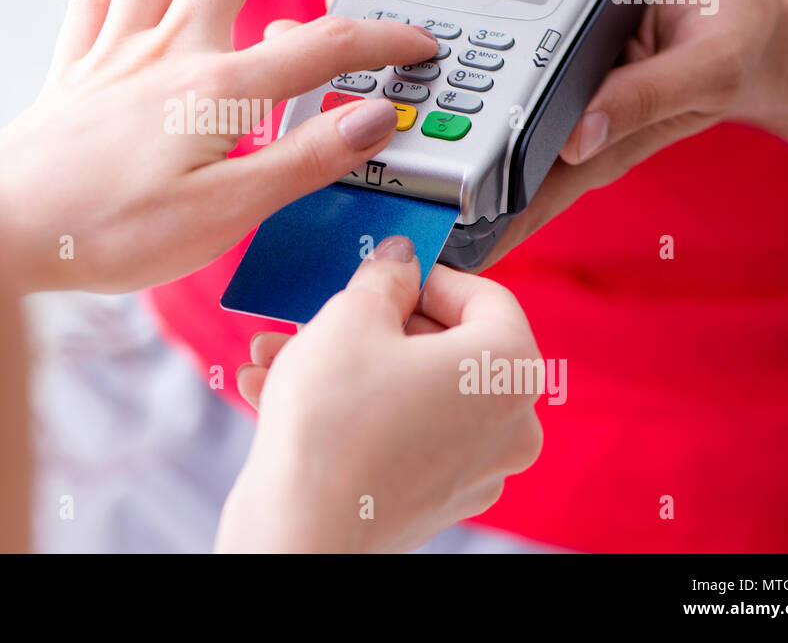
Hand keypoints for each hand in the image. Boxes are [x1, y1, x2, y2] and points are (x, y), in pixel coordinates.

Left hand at [0, 0, 441, 292]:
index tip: (418, 41)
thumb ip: (305, 159)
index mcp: (215, 90)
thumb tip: (373, 118)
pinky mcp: (74, 67)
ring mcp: (114, 51)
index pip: (323, 47)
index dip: (382, 39)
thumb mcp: (227, 213)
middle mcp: (165, 52)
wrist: (3, 233)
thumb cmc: (107, 233)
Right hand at [216, 236, 542, 552]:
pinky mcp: (432, 498)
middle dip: (372, 324)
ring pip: (409, 390)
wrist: (299, 523)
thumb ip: (385, 276)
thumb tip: (399, 263)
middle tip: (323, 310)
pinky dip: (348, 409)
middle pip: (443, 347)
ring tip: (279, 352)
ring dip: (345, 364)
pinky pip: (395, 432)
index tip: (386, 271)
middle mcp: (508, 425)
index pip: (485, 297)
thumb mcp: (353, 315)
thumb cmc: (334, 421)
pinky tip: (279, 391)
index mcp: (508, 371)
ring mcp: (473, 469)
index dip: (428, 275)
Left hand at [322, 0, 787, 266]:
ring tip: (301, 46)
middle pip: (444, 137)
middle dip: (372, 132)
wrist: (735, 15)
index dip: (434, 208)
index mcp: (574, 148)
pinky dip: (405, 17)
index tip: (366, 214)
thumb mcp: (701, 71)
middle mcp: (535, 125)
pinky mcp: (520, 49)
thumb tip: (580, 134)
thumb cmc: (728, 49)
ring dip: (371, 69)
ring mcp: (522, 89)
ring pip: (434, 86)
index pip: (497, 194)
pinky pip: (453, 37)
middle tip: (300, 119)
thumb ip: (643, 101)